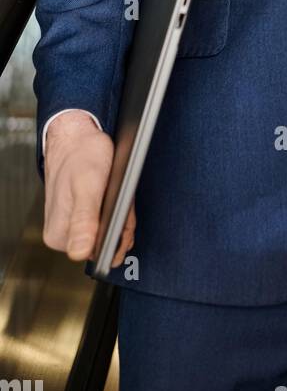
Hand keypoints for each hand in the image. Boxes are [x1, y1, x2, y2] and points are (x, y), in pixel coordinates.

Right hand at [43, 111, 134, 268]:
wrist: (77, 136)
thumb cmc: (80, 155)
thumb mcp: (86, 186)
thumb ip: (83, 220)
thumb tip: (79, 254)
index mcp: (59, 235)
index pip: (97, 252)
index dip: (116, 234)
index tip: (121, 212)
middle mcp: (63, 235)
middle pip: (105, 242)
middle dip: (122, 224)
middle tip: (123, 199)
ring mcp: (74, 226)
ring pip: (109, 232)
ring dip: (123, 217)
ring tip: (122, 195)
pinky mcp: (84, 217)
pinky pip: (108, 223)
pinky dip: (121, 213)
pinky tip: (122, 199)